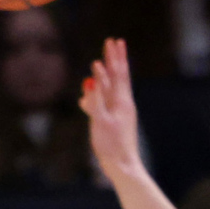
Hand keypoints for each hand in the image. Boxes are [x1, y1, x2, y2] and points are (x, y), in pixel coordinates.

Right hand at [79, 38, 144, 181]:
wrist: (123, 168)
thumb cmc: (112, 146)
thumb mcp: (101, 120)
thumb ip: (96, 99)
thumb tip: (91, 78)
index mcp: (122, 102)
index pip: (118, 73)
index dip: (114, 56)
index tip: (113, 40)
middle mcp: (123, 104)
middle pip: (118, 77)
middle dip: (114, 59)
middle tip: (114, 43)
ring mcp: (120, 113)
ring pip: (112, 89)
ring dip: (106, 75)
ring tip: (103, 64)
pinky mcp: (115, 123)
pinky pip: (106, 103)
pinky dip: (98, 95)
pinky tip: (86, 99)